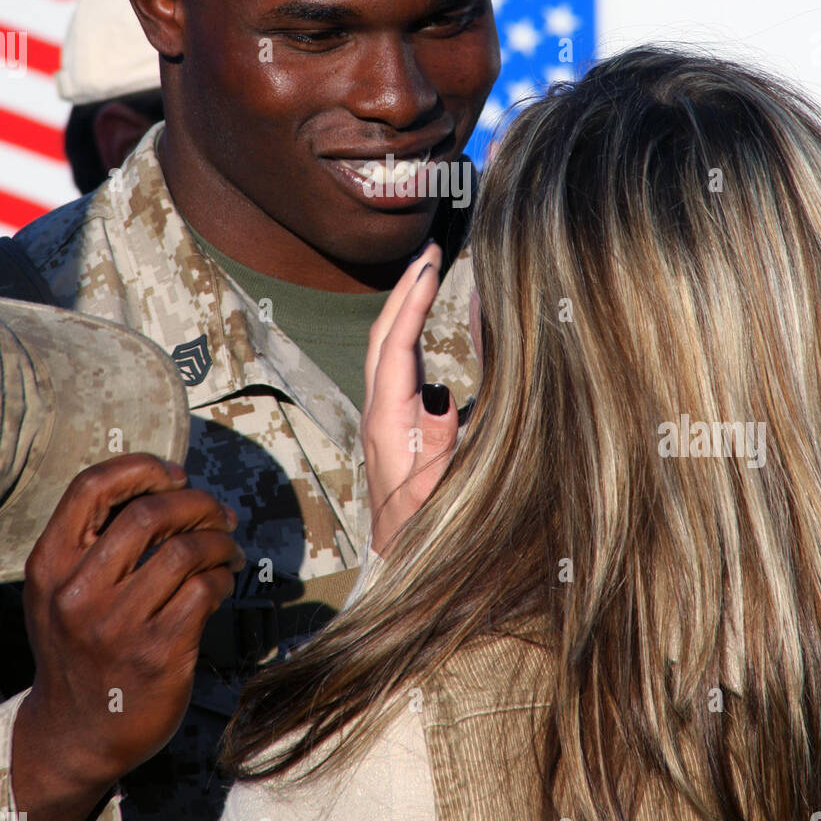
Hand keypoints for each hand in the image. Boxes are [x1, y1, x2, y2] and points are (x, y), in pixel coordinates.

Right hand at [13, 453, 244, 820]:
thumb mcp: (60, 591)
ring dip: (219, 541)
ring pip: (186, 550)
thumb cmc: (79, 648)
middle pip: (150, 512)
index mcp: (51, 566)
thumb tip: (170, 487)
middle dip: (197, 502)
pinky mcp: (159, 652)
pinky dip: (223, 576)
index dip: (142, 468)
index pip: (91, 487)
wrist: (77, 733)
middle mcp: (78, 593)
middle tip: (218, 513)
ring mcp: (118, 624)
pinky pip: (206, 590)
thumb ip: (94, 540)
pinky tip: (221, 582)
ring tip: (227, 549)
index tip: (175, 475)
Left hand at [362, 243, 458, 555]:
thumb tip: (438, 391)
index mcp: (389, 422)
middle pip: (383, 336)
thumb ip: (442, 441)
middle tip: (430, 251)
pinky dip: (411, 335)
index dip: (413, 300)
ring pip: (387, 349)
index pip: (397, 344)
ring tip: (429, 274)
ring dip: (404, 307)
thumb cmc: (427, 532)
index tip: (433, 262)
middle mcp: (378, 415)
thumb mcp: (442, 487)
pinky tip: (425, 327)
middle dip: (404, 289)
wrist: (403, 569)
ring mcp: (383, 420)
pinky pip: (398, 368)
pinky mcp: (392, 428)